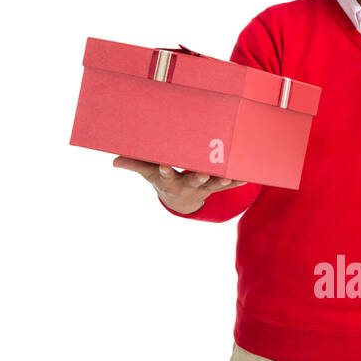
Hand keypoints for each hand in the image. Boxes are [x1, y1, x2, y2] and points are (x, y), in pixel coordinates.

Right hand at [113, 157, 245, 213]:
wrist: (179, 200)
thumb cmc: (162, 179)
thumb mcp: (147, 173)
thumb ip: (133, 165)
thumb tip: (114, 161)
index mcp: (169, 181)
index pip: (165, 175)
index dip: (164, 170)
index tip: (163, 164)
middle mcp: (186, 186)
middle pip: (193, 182)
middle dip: (198, 177)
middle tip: (203, 173)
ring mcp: (202, 188)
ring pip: (212, 185)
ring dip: (221, 181)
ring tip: (228, 177)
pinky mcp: (214, 188)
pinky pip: (227, 186)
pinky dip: (236, 182)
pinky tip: (247, 178)